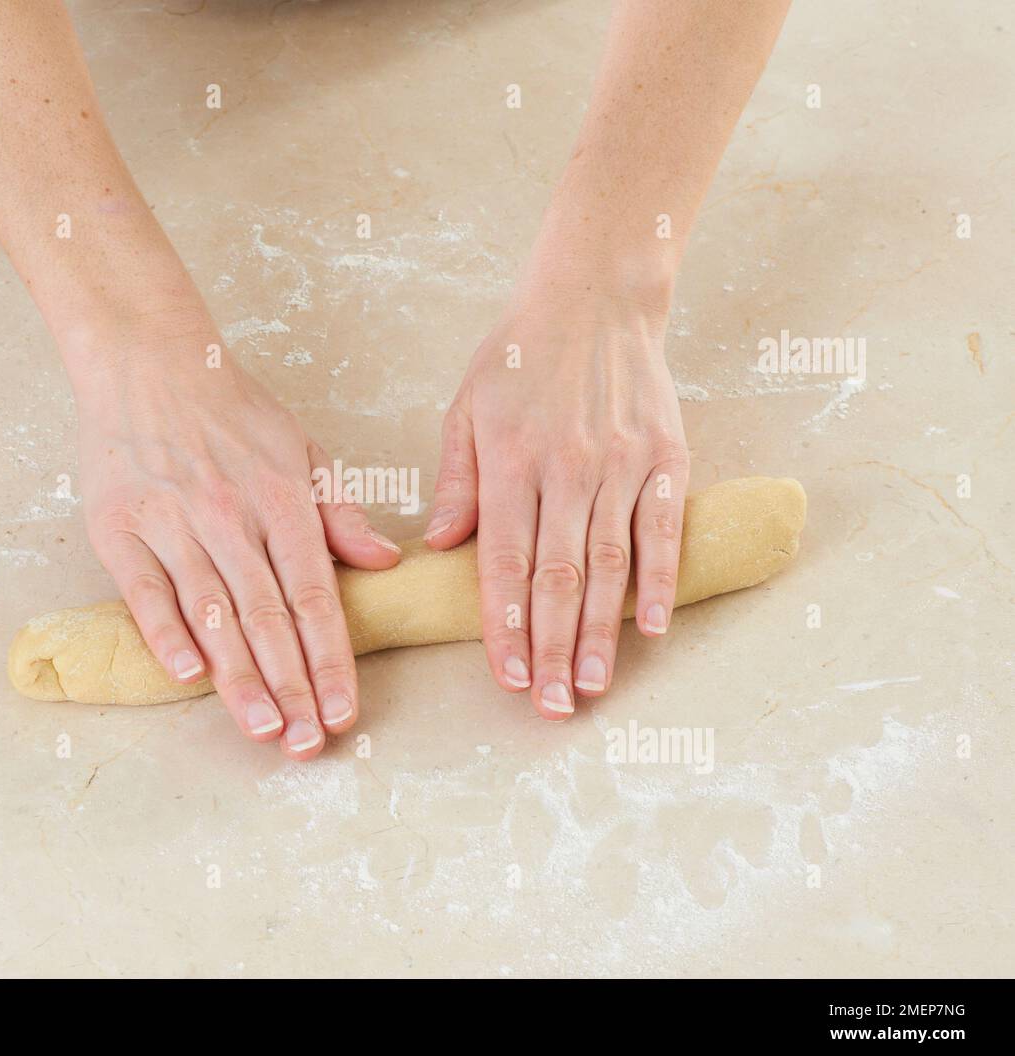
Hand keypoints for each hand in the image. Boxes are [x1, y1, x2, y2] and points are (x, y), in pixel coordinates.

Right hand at [70, 321, 399, 758]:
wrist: (149, 362)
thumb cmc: (233, 412)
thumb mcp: (302, 450)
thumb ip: (340, 511)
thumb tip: (387, 561)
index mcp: (282, 501)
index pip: (314, 596)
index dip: (331, 658)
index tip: (345, 710)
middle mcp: (231, 516)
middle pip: (268, 616)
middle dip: (293, 686)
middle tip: (309, 744)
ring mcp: (172, 521)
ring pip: (212, 613)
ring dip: (239, 677)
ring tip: (264, 729)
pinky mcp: (119, 526)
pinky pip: (144, 589)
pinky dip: (166, 632)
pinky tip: (188, 677)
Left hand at [426, 289, 688, 718]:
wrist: (594, 298)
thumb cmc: (517, 358)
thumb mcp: (466, 408)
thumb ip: (457, 481)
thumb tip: (442, 546)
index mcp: (510, 461)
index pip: (503, 560)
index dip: (505, 623)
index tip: (508, 677)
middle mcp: (565, 469)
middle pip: (558, 575)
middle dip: (553, 647)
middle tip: (552, 706)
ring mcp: (619, 464)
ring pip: (610, 563)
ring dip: (601, 631)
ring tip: (594, 685)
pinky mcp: (665, 456)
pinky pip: (664, 528)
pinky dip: (661, 579)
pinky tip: (651, 627)